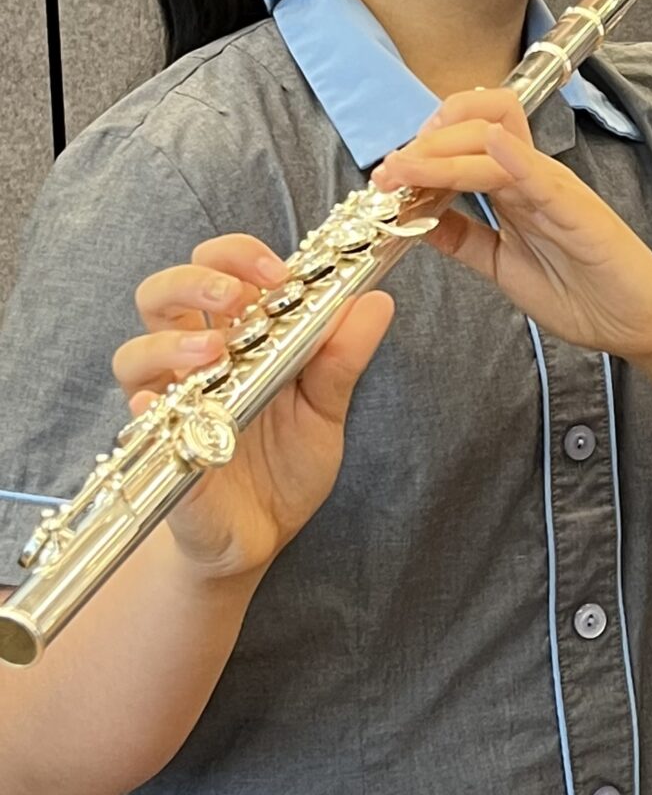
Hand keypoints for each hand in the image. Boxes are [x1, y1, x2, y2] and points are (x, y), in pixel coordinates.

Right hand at [112, 236, 393, 579]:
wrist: (259, 538)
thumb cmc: (286, 464)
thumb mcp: (326, 409)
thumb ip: (342, 358)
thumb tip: (375, 300)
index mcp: (233, 339)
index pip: (219, 270)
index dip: (240, 256)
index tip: (281, 270)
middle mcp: (191, 363)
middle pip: (163, 293)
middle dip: (197, 281)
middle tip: (239, 297)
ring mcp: (169, 405)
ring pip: (135, 351)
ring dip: (171, 343)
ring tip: (213, 354)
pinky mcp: (160, 451)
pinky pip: (137, 422)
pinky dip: (149, 406)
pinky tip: (166, 405)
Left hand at [371, 90, 651, 358]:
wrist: (635, 322)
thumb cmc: (581, 291)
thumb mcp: (501, 264)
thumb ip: (463, 238)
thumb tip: (414, 218)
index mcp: (514, 184)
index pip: (467, 135)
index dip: (422, 145)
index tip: (388, 176)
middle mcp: (531, 176)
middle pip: (474, 123)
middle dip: (422, 143)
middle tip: (386, 173)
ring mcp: (554, 189)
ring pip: (494, 142)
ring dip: (441, 153)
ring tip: (403, 172)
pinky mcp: (577, 211)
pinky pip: (540, 175)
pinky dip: (511, 157)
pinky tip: (488, 150)